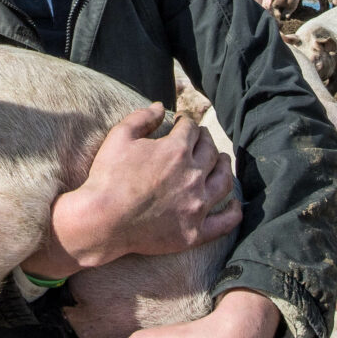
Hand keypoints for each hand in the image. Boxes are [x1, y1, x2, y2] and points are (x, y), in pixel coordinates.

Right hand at [20, 103, 237, 279]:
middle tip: (200, 139)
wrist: (102, 221)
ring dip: (225, 167)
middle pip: (211, 151)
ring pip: (224, 181)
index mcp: (177, 150)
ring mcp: (197, 205)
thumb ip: (142, 117)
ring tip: (222, 161)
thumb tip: (159, 105)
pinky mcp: (195, 232)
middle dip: (206, 140)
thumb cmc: (108, 177)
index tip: (181, 123)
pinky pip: (225, 222)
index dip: (186, 122)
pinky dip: (233, 212)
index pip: (192, 129)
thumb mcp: (120, 137)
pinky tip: (234, 203)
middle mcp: (193, 175)